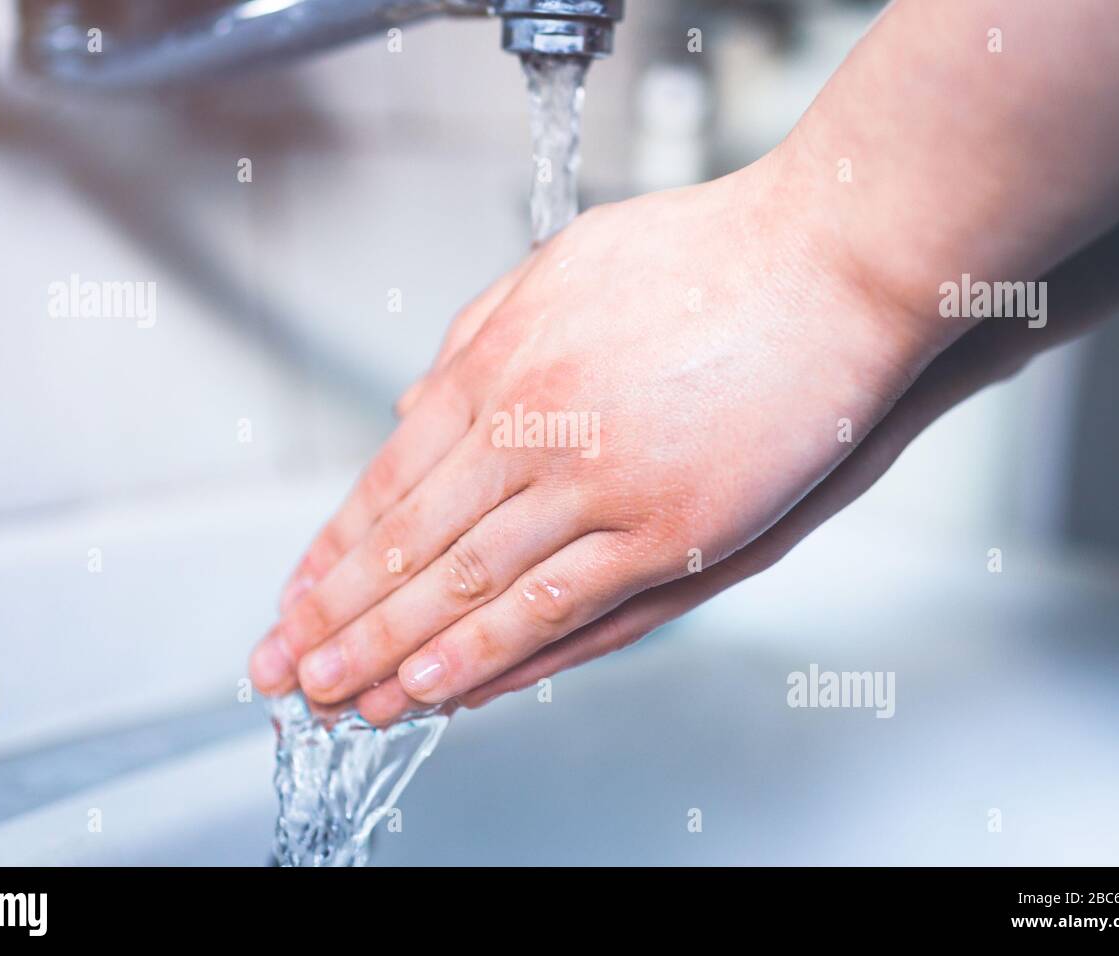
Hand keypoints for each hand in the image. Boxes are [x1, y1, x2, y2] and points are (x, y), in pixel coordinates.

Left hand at [248, 151, 942, 712]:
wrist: (834, 263)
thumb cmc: (710, 255)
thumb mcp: (565, 264)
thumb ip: (481, 333)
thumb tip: (415, 401)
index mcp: (500, 363)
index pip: (389, 479)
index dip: (333, 549)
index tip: (295, 596)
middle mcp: (533, 426)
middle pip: (409, 544)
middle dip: (336, 618)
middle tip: (283, 671)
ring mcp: (600, 483)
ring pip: (469, 587)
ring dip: (395, 651)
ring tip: (339, 701)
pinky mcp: (670, 529)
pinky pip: (560, 605)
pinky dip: (493, 653)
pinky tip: (443, 687)